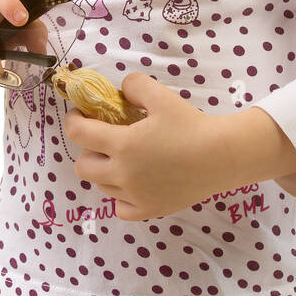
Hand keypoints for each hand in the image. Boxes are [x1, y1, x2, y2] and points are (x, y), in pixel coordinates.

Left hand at [63, 72, 231, 220]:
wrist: (222, 156)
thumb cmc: (192, 125)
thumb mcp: (161, 95)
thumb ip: (134, 86)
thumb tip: (120, 91)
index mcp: (123, 145)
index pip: (77, 134)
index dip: (73, 120)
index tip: (80, 114)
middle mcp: (123, 174)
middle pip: (82, 166)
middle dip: (88, 149)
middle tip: (105, 139)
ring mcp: (135, 196)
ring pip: (100, 186)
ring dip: (104, 170)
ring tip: (124, 158)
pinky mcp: (150, 210)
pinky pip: (120, 208)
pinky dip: (120, 196)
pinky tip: (133, 183)